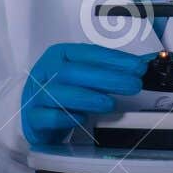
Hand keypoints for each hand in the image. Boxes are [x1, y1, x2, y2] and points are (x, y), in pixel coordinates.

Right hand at [22, 43, 149, 145]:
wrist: (32, 114)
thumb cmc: (63, 92)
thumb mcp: (81, 77)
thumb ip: (105, 71)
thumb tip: (140, 67)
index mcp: (59, 56)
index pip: (88, 53)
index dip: (114, 59)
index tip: (138, 66)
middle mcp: (46, 72)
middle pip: (74, 72)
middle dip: (107, 78)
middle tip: (133, 85)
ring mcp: (37, 95)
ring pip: (58, 93)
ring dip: (87, 97)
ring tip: (110, 103)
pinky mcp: (32, 119)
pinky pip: (46, 117)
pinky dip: (65, 117)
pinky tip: (82, 119)